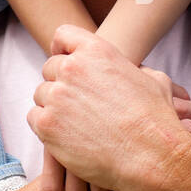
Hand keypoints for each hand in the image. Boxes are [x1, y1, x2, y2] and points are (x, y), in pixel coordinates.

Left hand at [28, 26, 190, 190]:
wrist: (150, 155)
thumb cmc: (156, 120)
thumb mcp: (155, 81)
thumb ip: (136, 70)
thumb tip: (138, 72)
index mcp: (97, 51)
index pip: (63, 35)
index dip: (61, 48)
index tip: (63, 59)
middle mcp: (72, 68)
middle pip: (50, 68)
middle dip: (60, 83)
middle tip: (76, 103)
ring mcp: (56, 96)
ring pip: (41, 94)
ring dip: (53, 106)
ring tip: (75, 124)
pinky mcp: (46, 124)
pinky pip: (34, 117)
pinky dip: (46, 126)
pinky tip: (66, 136)